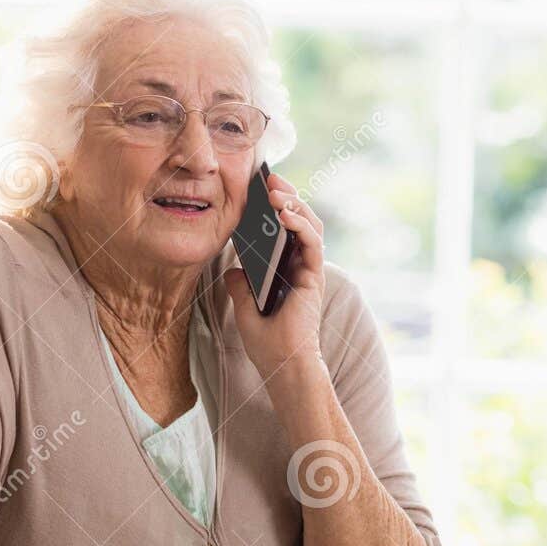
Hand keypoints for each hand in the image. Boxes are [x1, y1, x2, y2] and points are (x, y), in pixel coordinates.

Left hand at [226, 170, 325, 383]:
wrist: (282, 366)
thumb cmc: (267, 344)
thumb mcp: (244, 309)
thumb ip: (240, 287)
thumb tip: (232, 269)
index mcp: (285, 271)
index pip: (283, 231)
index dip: (275, 208)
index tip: (259, 188)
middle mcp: (300, 267)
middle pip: (299, 221)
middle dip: (287, 196)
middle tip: (269, 179)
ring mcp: (309, 271)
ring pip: (310, 226)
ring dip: (294, 205)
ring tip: (276, 191)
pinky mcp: (314, 277)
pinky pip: (312, 243)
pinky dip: (301, 225)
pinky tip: (285, 213)